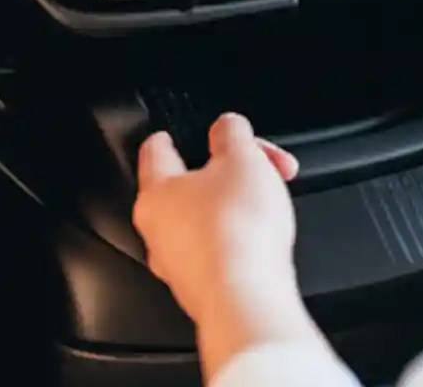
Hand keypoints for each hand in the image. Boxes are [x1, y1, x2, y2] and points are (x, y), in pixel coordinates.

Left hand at [133, 113, 325, 378]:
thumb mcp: (242, 158)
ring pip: (204, 221)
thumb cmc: (236, 231)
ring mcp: (177, 264)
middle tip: (259, 166)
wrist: (247, 296)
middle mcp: (157, 231)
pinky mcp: (201, 288)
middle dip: (227, 172)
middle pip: (188, 187)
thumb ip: (232, 133)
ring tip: (268, 200)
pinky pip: (217, 252)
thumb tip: (228, 127)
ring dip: (235, 205)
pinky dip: (238, 239)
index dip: (169, 138)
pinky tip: (261, 237)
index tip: (173, 135)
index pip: (154, 152)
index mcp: (156, 192)